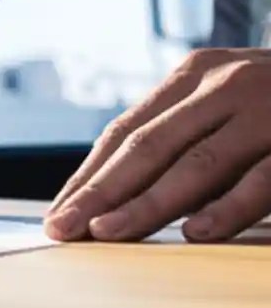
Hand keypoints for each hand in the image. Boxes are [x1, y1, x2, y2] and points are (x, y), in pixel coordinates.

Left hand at [46, 49, 270, 242]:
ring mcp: (264, 112)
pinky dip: (227, 208)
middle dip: (98, 192)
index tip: (57, 212)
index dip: (88, 175)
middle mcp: (223, 86)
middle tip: (62, 228)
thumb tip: (118, 191)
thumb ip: (183, 133)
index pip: (126, 131)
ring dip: (146, 203)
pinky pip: (261, 181)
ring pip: (195, 165)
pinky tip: (195, 231)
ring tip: (106, 232)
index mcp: (194, 75)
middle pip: (147, 147)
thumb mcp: (229, 98)